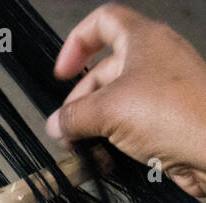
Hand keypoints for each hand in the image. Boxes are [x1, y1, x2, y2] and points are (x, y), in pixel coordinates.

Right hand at [46, 3, 205, 196]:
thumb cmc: (170, 115)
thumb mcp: (107, 111)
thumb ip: (73, 116)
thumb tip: (56, 125)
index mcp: (143, 40)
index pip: (103, 22)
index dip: (76, 43)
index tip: (62, 74)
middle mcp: (155, 59)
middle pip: (103, 71)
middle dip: (79, 101)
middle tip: (66, 131)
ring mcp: (162, 89)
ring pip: (114, 101)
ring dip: (91, 124)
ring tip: (81, 149)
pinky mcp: (168, 117)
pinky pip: (130, 122)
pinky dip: (111, 137)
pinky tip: (101, 158)